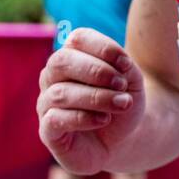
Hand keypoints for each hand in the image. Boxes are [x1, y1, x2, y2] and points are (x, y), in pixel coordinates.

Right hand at [37, 28, 145, 174]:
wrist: (124, 139)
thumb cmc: (122, 103)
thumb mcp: (132, 82)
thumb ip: (126, 68)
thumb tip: (120, 64)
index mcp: (72, 56)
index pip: (78, 39)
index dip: (103, 48)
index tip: (127, 65)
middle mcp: (53, 76)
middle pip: (62, 61)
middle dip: (96, 71)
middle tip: (121, 85)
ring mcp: (47, 103)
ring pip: (61, 93)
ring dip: (97, 97)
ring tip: (122, 104)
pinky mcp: (48, 130)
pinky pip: (55, 119)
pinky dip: (83, 118)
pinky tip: (104, 119)